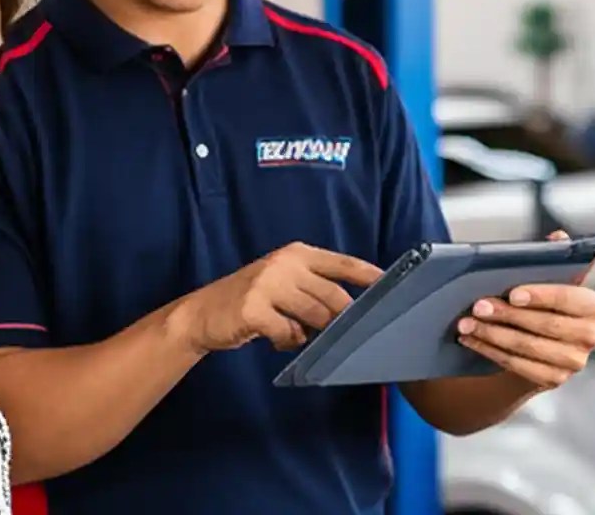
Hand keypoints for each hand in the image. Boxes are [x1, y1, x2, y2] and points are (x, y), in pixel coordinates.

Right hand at [180, 242, 382, 352]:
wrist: (202, 313)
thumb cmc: (251, 300)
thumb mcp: (283, 283)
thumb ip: (314, 289)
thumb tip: (351, 311)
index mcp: (297, 253)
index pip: (342, 263)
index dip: (369, 275)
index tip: (392, 287)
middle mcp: (284, 263)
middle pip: (334, 296)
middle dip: (342, 319)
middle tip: (344, 334)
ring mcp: (268, 284)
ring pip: (314, 316)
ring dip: (311, 332)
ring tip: (297, 333)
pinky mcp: (254, 309)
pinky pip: (288, 333)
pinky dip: (288, 342)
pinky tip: (276, 339)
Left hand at [456, 231, 594, 389]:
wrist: (538, 345)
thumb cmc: (543, 304)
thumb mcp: (549, 280)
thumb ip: (555, 259)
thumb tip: (558, 237)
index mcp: (593, 306)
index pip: (569, 298)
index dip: (541, 295)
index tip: (512, 293)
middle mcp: (590, 336)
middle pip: (545, 325)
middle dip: (507, 315)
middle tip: (478, 306)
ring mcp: (574, 362)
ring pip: (527, 347)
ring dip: (492, 334)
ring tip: (466, 323)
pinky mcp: (554, 379)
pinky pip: (517, 364)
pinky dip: (490, 350)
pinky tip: (471, 339)